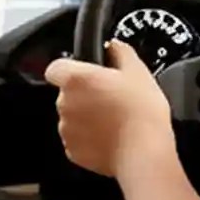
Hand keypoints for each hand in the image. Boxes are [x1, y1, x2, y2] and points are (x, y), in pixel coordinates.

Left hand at [44, 40, 174, 176]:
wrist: (143, 153)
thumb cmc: (141, 112)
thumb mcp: (138, 72)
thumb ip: (120, 52)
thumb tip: (114, 46)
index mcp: (76, 79)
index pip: (56, 67)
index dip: (70, 69)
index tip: (86, 74)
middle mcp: (65, 103)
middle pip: (67, 93)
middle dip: (84, 95)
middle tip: (110, 98)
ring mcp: (66, 129)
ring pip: (72, 117)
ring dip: (87, 117)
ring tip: (114, 120)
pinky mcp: (72, 151)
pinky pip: (77, 140)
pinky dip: (89, 138)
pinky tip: (111, 137)